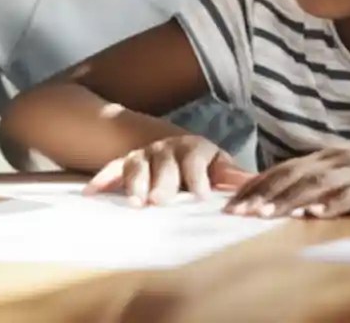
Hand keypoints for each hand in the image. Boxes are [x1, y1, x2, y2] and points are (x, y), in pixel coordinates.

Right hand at [83, 135, 254, 206]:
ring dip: (134, 183)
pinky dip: (102, 179)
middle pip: (164, 162)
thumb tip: (258, 182)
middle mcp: (167, 148)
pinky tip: (91, 193)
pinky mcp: (125, 162)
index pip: (196, 160)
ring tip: (135, 203)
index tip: (201, 197)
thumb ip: (233, 177)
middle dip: (163, 182)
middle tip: (159, 201)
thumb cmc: (201, 165)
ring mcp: (144, 154)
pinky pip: (112, 168)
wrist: (171, 147)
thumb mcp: (218, 166)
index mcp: (194, 148)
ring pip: (137, 165)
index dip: (198, 177)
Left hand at [223, 142, 349, 218]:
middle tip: (235, 212)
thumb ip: (326, 177)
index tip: (231, 201)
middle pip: (292, 174)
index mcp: (330, 154)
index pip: (283, 168)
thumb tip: (293, 196)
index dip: (256, 184)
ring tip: (264, 216)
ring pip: (316, 183)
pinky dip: (331, 204)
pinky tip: (315, 216)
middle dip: (261, 194)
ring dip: (287, 200)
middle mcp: (340, 157)